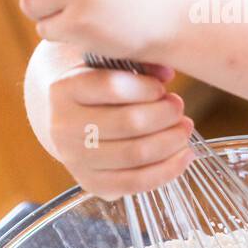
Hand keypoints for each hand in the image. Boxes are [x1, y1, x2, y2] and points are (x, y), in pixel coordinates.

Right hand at [38, 56, 194, 200]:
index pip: (112, 86)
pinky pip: (137, 182)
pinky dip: (168, 169)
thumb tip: (166, 73)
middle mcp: (63, 127)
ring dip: (171, 141)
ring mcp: (75, 159)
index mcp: (64, 89)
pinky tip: (185, 155)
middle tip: (178, 108)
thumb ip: (139, 63)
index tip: (162, 88)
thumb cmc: (99, 91)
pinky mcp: (91, 184)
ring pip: (136, 154)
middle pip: (129, 122)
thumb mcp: (111, 67)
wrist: (72, 123)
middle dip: (165, 114)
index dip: (147, 87)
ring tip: (184, 129)